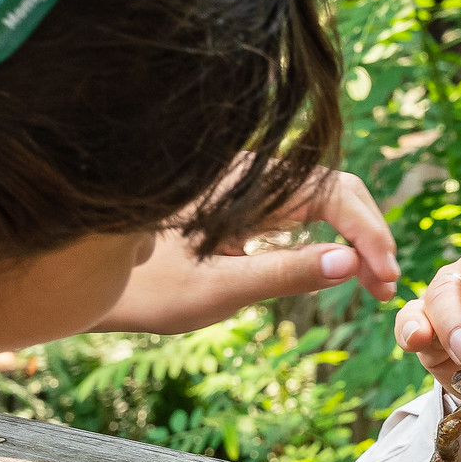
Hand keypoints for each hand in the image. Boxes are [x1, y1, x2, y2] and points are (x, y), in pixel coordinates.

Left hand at [97, 166, 400, 334]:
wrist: (77, 275)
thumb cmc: (140, 286)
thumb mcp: (216, 290)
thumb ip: (285, 274)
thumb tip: (350, 264)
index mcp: (245, 181)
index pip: (334, 193)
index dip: (368, 234)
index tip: (383, 281)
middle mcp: (249, 171)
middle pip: (335, 188)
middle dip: (368, 234)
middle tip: (384, 288)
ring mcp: (245, 183)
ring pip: (320, 198)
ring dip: (351, 237)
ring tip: (369, 284)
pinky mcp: (239, 201)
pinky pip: (297, 209)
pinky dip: (325, 237)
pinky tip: (334, 269)